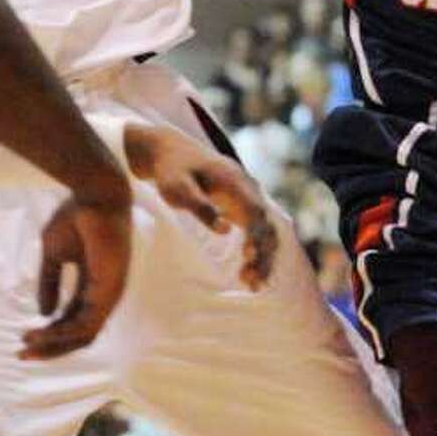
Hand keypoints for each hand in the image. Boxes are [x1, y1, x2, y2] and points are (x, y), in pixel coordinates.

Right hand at [23, 194, 131, 359]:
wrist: (94, 194)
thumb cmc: (77, 217)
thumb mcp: (54, 254)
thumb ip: (50, 283)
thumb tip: (43, 315)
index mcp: (94, 285)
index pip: (73, 321)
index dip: (48, 334)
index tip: (22, 340)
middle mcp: (105, 294)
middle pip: (79, 336)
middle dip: (50, 348)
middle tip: (22, 354)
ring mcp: (110, 294)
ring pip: (82, 336)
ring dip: (53, 344)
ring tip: (26, 343)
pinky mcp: (110, 291)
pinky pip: (86, 325)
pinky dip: (62, 333)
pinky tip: (40, 331)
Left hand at [124, 123, 276, 290]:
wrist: (169, 151)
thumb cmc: (170, 171)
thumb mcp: (177, 189)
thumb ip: (200, 208)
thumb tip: (224, 230)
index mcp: (235, 180)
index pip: (256, 211)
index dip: (256, 235)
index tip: (248, 257)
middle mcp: (247, 188)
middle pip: (267, 224)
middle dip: (263, 254)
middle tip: (252, 282)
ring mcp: (247, 197)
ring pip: (266, 230)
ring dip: (263, 257)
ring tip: (252, 285)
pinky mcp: (241, 206)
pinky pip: (257, 231)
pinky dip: (257, 252)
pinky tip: (250, 273)